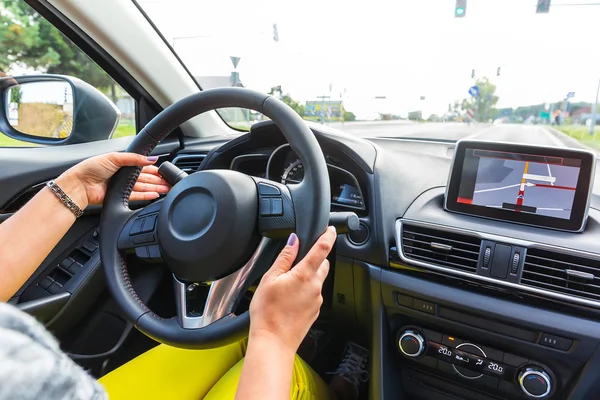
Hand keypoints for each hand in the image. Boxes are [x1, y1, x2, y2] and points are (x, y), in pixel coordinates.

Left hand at [57, 152, 170, 207]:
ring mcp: (122, 186)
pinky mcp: (120, 197)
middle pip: (145, 178)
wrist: (79, 184)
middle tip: (169, 182)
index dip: (154, 169)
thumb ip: (135, 158)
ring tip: (166, 189)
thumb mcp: (114, 157)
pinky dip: (146, 196)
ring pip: (143, 187)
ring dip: (155, 188)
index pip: (142, 166)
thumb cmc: (91, 168)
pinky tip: (155, 195)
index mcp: (122, 163)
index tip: (164, 171)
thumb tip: (151, 158)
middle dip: (158, 180)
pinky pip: (137, 196)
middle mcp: (123, 175)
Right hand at [249, 226, 336, 353]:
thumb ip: (284, 258)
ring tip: (287, 285)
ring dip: (308, 276)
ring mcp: (317, 300)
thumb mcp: (270, 279)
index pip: (322, 249)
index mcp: (304, 274)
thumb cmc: (268, 312)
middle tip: (298, 261)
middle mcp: (315, 286)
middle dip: (316, 258)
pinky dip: (305, 291)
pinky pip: (314, 295)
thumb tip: (293, 241)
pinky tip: (290, 299)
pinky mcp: (315, 311)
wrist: (273, 342)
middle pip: (323, 264)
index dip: (328, 236)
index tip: (331, 229)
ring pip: (318, 280)